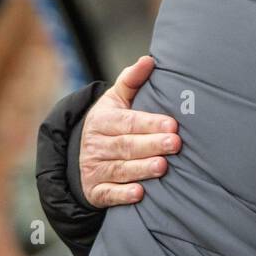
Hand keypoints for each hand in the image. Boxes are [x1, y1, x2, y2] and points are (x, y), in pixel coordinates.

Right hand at [80, 56, 181, 206]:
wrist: (81, 155)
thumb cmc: (110, 124)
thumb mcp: (115, 101)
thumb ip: (131, 81)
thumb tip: (149, 60)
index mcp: (103, 120)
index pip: (128, 122)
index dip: (150, 123)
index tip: (172, 124)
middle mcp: (96, 145)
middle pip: (126, 145)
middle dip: (151, 145)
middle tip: (174, 144)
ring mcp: (95, 169)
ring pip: (119, 169)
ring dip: (141, 169)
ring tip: (162, 167)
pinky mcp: (95, 191)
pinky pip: (108, 194)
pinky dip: (122, 195)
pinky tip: (139, 194)